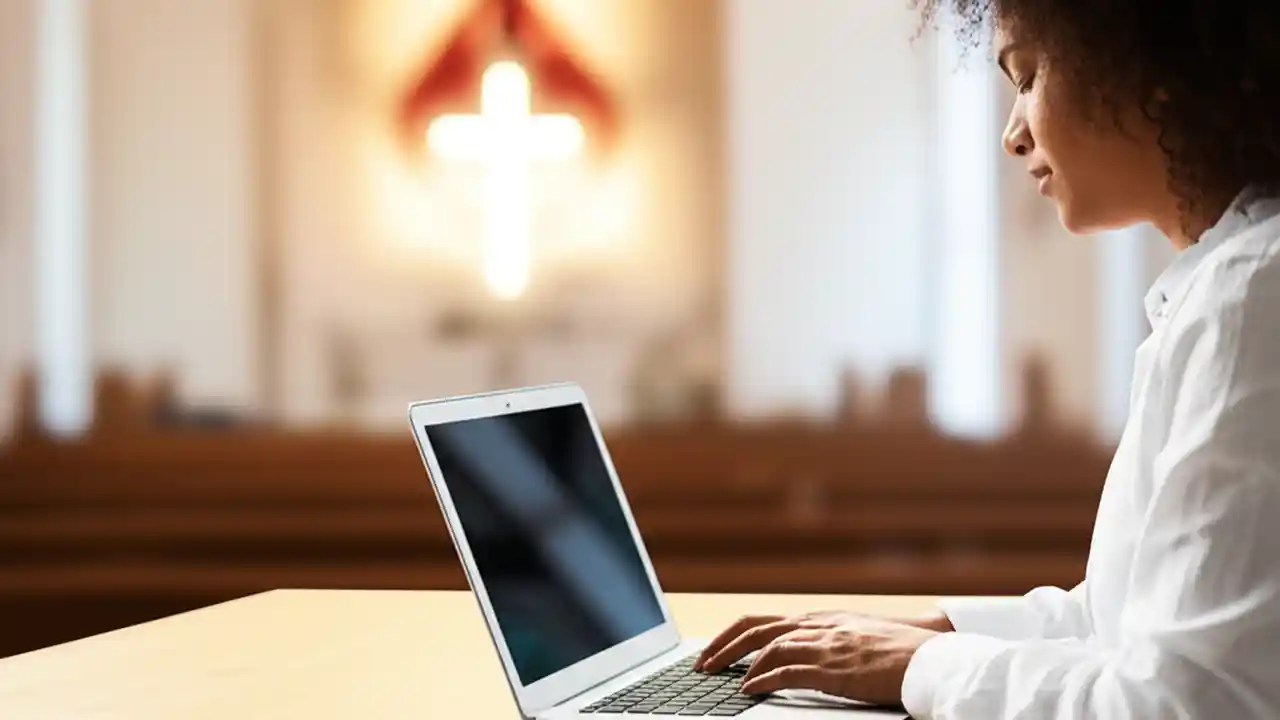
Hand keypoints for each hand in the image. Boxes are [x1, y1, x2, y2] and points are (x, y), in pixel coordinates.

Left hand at [694, 611, 940, 705]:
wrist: (931, 657)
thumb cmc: (899, 652)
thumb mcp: (857, 638)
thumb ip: (829, 641)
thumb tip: (804, 655)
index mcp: (822, 620)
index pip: (765, 621)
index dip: (734, 636)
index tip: (715, 650)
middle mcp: (819, 627)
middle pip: (756, 628)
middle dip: (724, 646)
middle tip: (702, 664)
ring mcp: (826, 646)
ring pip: (767, 647)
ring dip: (736, 664)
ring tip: (717, 679)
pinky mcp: (835, 669)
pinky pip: (787, 671)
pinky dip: (763, 680)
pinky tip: (749, 690)